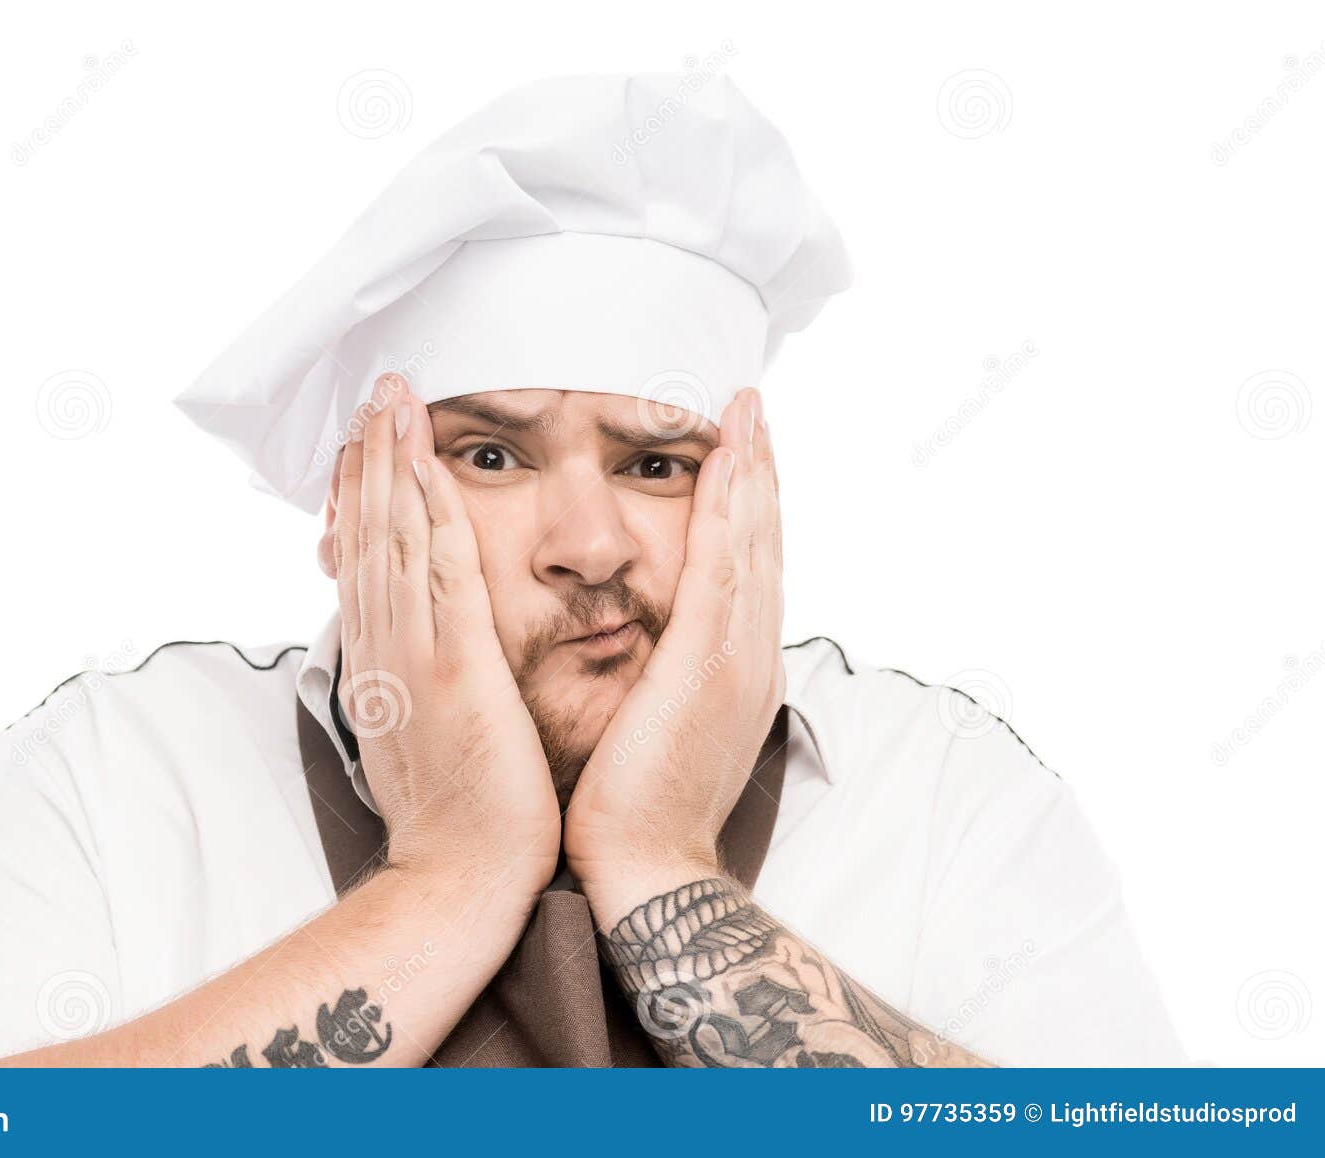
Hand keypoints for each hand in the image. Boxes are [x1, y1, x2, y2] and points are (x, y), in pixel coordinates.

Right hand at [334, 373, 560, 909]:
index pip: (369, 560)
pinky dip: (426, 511)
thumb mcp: (426, 734)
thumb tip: (423, 653)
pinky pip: (436, 570)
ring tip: (392, 403)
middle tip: (375, 394)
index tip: (372, 443)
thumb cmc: (460, 815)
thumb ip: (420, 681)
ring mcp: (411, 653)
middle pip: (371, 535)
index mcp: (384, 663)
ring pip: (394, 539)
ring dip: (392, 464)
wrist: (463, 877)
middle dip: (372, 459)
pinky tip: (428, 464)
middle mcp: (386, 648)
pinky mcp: (449, 665)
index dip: (368, 496)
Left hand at [563, 388, 786, 922]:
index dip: (748, 507)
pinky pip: (724, 568)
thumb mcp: (659, 727)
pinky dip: (731, 511)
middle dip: (759, 472)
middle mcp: (751, 654)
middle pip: (761, 543)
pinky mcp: (712, 664)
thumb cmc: (637, 807)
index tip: (739, 453)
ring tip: (747, 413)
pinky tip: (729, 463)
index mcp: (736, 668)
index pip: (746, 568)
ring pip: (752, 544)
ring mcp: (740, 657)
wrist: (649, 869)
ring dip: (752, 472)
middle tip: (753, 408)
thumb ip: (665, 679)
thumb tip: (646, 651)